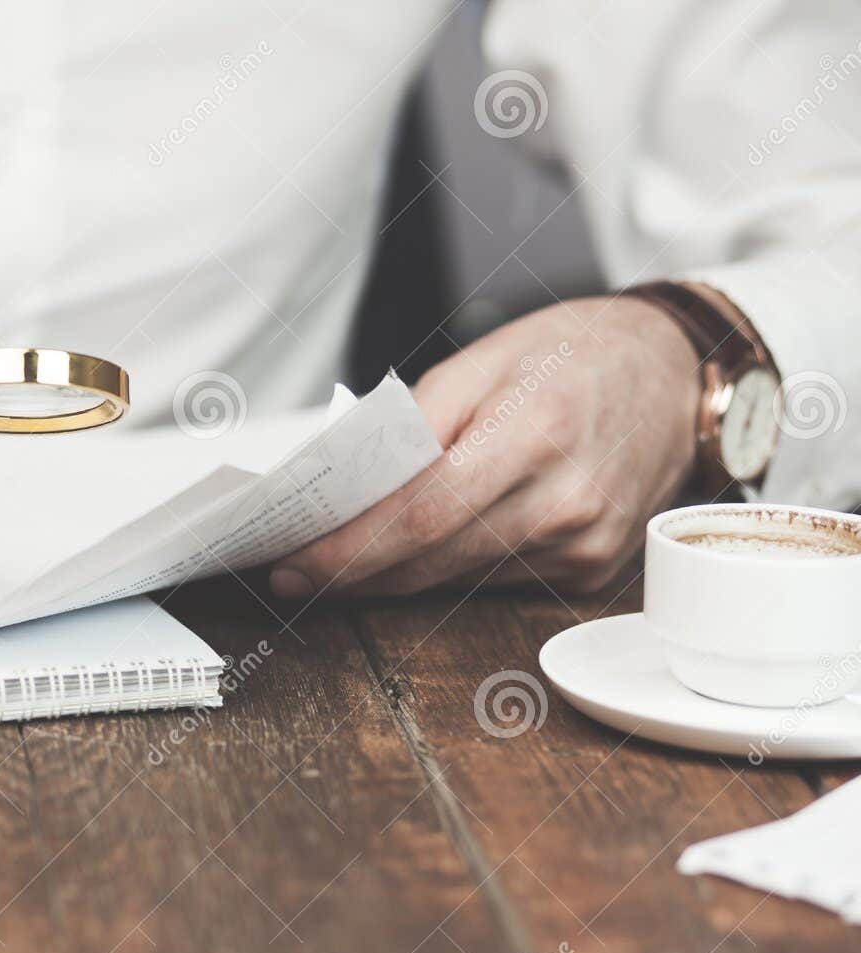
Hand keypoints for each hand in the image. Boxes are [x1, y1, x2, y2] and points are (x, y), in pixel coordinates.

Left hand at [271, 296, 700, 597]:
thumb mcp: (483, 360)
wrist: (676, 375)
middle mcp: (567, 500)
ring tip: (336, 562)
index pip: (420, 514)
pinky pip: (493, 581)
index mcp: (535, 431)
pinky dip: (445, 570)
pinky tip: (412, 555)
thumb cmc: (575, 355)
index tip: (292, 563)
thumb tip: (345, 486)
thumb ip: (411, 426)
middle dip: (352, 571)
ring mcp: (585, 543)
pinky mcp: (591, 570)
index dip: (349, 549)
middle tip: (292, 572)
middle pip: (431, 558)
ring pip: (456, 579)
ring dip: (391, 576)